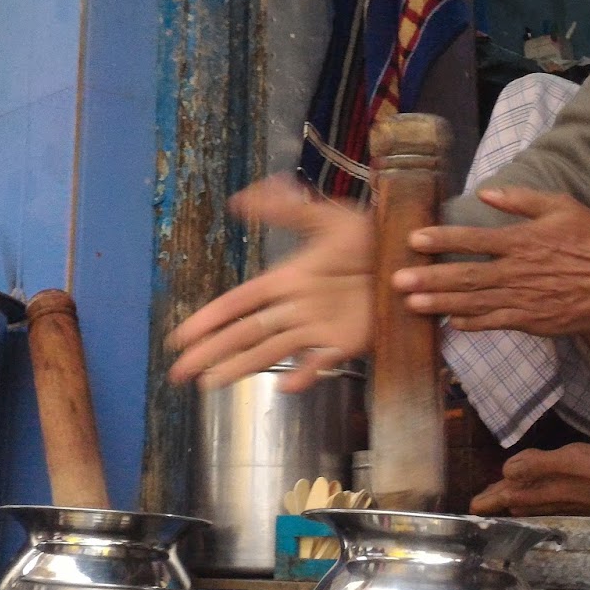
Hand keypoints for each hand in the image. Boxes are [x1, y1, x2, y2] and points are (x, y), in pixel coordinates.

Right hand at [166, 176, 372, 391]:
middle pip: (245, 333)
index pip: (239, 303)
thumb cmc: (370, 236)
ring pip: (272, 351)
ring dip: (241, 367)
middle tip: (179, 373)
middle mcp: (295, 308)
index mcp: (287, 280)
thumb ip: (285, 211)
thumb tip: (239, 200)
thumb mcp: (327, 219)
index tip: (181, 337)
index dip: (209, 319)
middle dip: (211, 352)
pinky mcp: (347, 343)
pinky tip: (285, 389)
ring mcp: (319, 328)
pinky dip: (304, 375)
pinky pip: (320, 362)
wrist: (410, 256)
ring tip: (210, 384)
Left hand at [392, 187, 589, 335]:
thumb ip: (521, 199)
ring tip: (411, 304)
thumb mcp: (561, 206)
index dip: (441, 239)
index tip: (413, 240)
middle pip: (465, 276)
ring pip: (474, 303)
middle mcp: (518, 271)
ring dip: (440, 303)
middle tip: (397, 281)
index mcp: (522, 240)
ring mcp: (525, 300)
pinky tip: (451, 324)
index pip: (472, 239)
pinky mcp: (535, 322)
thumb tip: (486, 192)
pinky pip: (496, 324)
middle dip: (428, 278)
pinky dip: (472, 324)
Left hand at [469, 442, 589, 516]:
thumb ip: (540, 465)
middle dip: (500, 503)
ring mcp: (577, 503)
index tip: (472, 505)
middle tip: (480, 505)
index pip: (512, 497)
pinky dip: (540, 500)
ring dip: (518, 503)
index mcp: (553, 492)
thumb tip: (506, 472)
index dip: (491, 499)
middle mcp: (562, 502)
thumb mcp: (576, 460)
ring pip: (538, 505)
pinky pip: (555, 503)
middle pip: (522, 503)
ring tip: (504, 503)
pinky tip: (543, 500)